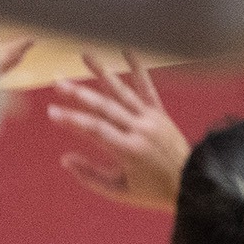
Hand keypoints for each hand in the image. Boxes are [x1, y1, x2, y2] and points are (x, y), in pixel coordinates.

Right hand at [48, 50, 188, 212]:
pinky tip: (126, 51)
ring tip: (85, 55)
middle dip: (79, 93)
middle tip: (58, 82)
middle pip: (105, 106)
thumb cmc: (152, 192)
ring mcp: (151, 118)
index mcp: (129, 150)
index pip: (95, 129)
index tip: (52, 112)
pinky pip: (147, 87)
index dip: (72, 120)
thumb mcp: (119, 192)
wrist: (191, 183)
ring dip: (103, 72)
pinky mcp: (160, 113)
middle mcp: (140, 129)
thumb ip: (90, 176)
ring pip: (123, 91)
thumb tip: (65, 158)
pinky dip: (137, 68)